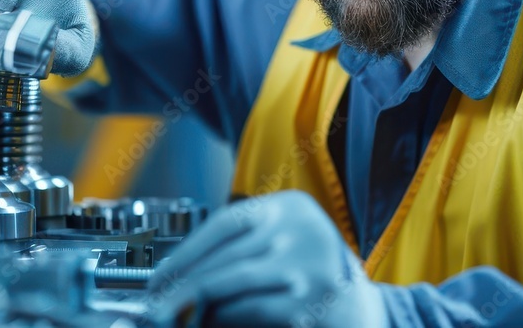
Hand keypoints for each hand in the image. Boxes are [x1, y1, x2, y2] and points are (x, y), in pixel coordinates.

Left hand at [146, 190, 386, 326]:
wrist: (366, 316)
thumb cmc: (313, 280)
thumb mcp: (283, 249)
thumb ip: (239, 253)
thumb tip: (177, 276)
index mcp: (291, 207)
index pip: (226, 223)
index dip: (186, 251)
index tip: (160, 275)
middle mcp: (302, 229)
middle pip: (224, 253)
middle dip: (183, 283)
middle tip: (156, 304)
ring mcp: (309, 266)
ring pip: (231, 280)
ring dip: (194, 302)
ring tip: (174, 315)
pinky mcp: (310, 305)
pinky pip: (248, 309)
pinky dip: (222, 317)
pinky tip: (209, 321)